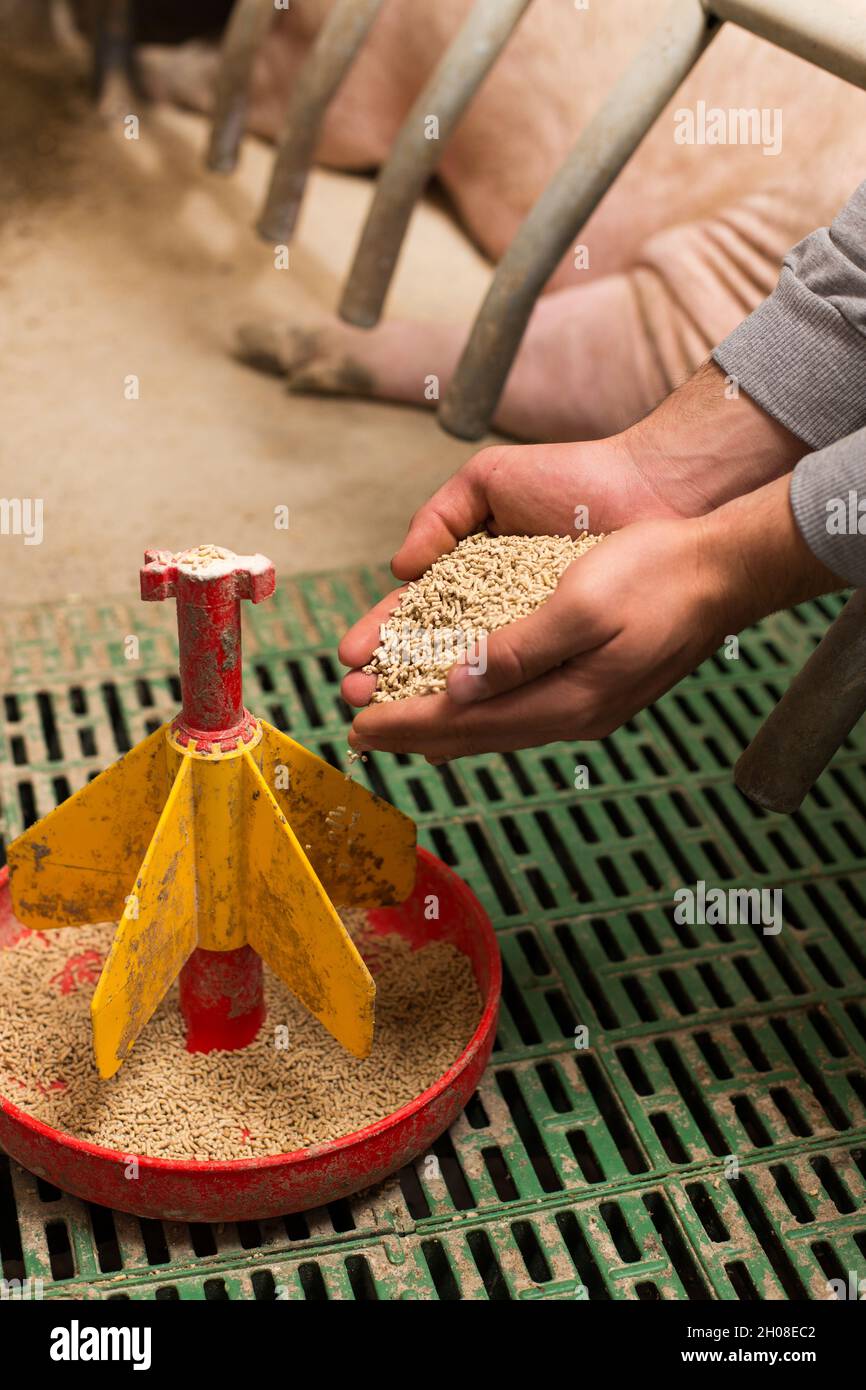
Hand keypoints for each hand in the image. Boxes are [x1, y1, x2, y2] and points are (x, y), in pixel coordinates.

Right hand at [340, 429, 700, 708]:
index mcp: (471, 573)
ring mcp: (530, 635)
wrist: (649, 487)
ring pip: (469, 678)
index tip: (350, 656)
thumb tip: (400, 570)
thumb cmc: (571, 477)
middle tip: (353, 698)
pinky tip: (453, 724)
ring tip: (386, 720)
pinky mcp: (566, 652)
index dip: (382, 635)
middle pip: (432, 655)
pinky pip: (518, 685)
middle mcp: (496, 612)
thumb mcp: (489, 482)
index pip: (415, 613)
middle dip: (391, 678)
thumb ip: (439, 518)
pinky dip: (484, 704)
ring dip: (425, 701)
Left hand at [341, 477, 840, 758]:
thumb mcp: (583, 606)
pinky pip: (515, 710)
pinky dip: (475, 709)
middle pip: (473, 734)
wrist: (722, 571)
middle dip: (410, 730)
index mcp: (567, 700)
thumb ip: (518, 652)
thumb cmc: (655, 575)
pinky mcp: (589, 688)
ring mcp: (583, 706)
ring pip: (493, 726)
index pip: (465, 723)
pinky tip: (458, 701)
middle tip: (355, 728)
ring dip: (437, 720)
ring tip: (391, 717)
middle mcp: (571, 715)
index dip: (405, 724)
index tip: (356, 726)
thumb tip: (456, 686)